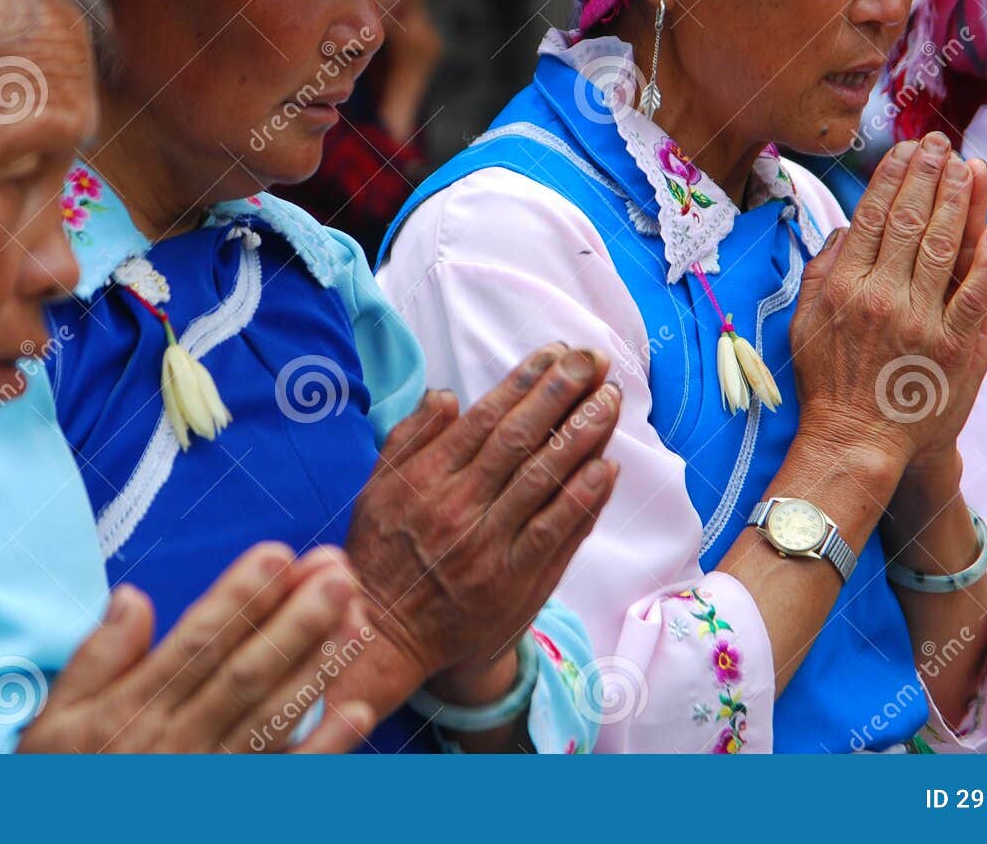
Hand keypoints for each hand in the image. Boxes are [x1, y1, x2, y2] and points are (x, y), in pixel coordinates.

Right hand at [18, 543, 373, 753]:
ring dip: (318, 668)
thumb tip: (134, 596)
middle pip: (245, 671)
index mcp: (136, 710)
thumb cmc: (60, 786)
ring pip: (273, 717)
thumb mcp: (54, 724)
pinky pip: (285, 782)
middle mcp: (177, 742)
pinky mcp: (234, 811)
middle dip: (295, 620)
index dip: (240, 597)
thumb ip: (96, 659)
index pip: (197, 643)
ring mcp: (210, 780)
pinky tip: (360, 710)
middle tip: (339, 572)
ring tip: (357, 619)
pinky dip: (324, 750)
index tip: (278, 555)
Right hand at [344, 344, 619, 701]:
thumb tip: (448, 396)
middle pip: (520, 439)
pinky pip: (555, 533)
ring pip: (544, 480)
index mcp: (426, 478)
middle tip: (596, 360)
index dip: (526, 381)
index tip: (558, 353)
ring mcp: (489, 546)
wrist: (385, 634)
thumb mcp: (376, 488)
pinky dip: (582, 498)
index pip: (486, 418)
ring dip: (582, 436)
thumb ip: (410, 438)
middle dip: (562, 393)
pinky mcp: (514, 583)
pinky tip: (606, 466)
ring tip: (610, 400)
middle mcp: (458, 507)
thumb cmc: (381, 553)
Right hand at [790, 132, 986, 488]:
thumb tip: (842, 229)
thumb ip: (819, 272)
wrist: (857, 440)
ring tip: (967, 165)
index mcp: (842, 288)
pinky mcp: (955, 346)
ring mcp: (920, 321)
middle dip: (926, 174)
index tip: (906, 150)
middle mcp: (880, 297)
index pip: (870, 216)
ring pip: (943, 244)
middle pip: (908, 220)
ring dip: (957, 198)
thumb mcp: (804, 322)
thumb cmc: (828, 382)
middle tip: (939, 143)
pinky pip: (978, 291)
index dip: (891, 177)